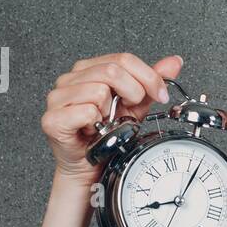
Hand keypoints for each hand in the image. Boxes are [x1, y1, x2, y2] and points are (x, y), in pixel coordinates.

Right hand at [42, 52, 182, 186]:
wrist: (91, 167)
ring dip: (110, 113)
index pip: (123, 59)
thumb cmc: (107, 135)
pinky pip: (86, 111)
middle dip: (133, 93)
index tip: (160, 94)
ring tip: (105, 122)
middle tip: (130, 111)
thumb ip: (151, 82)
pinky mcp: (52, 118)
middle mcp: (70, 79)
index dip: (148, 76)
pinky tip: (93, 130)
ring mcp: (57, 97)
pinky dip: (96, 124)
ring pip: (99, 91)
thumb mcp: (135, 105)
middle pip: (112, 70)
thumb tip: (173, 62)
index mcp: (88, 70)